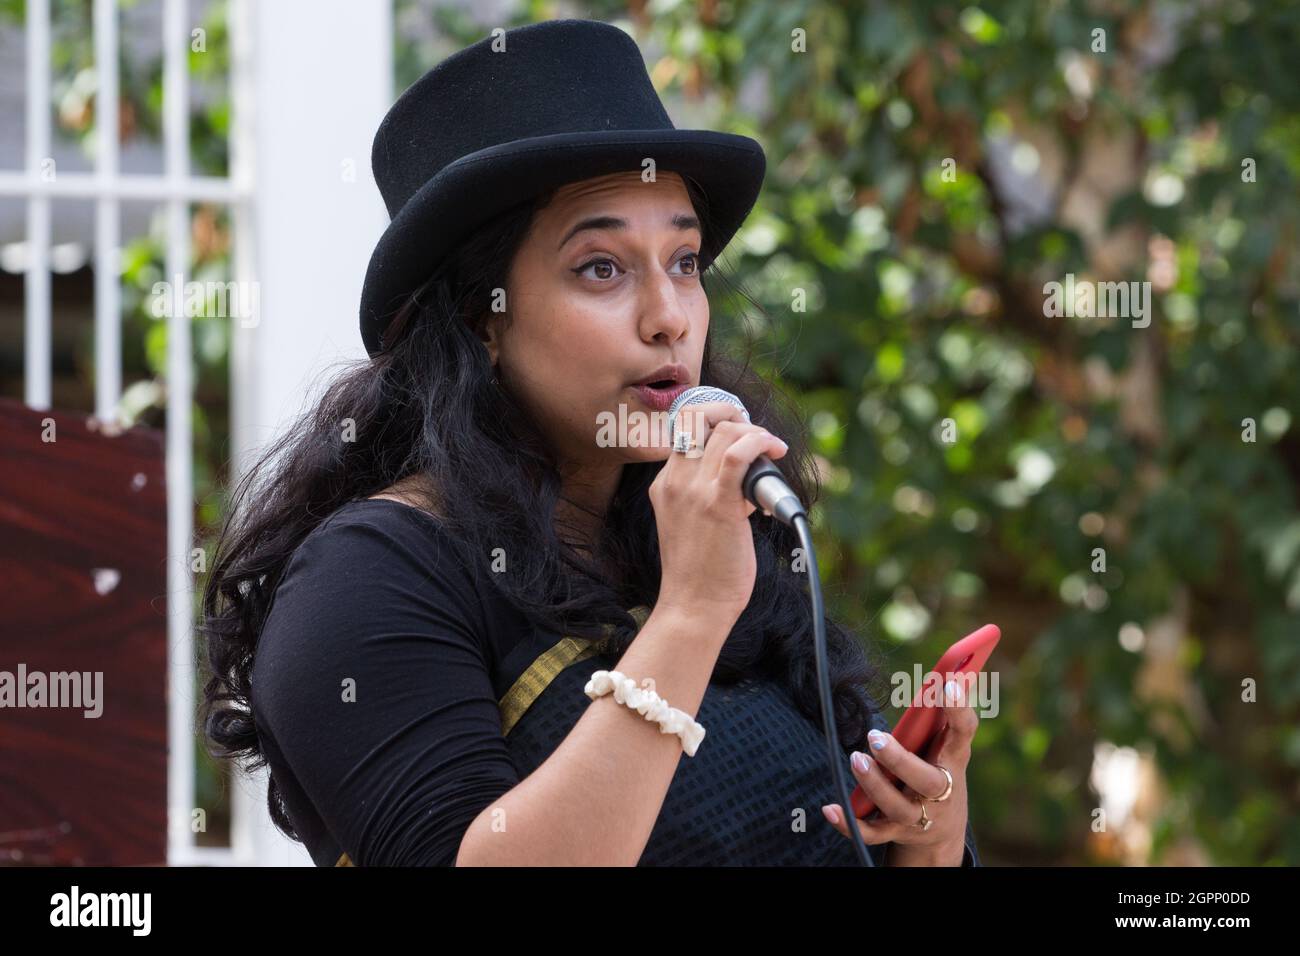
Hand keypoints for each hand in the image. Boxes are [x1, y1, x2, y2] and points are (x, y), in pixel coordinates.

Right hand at [649, 402, 788, 626]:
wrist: (694, 605)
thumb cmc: (701, 571)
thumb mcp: (693, 522)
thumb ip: (713, 495)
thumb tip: (751, 478)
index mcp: (665, 484)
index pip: (686, 429)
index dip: (718, 423)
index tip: (742, 437)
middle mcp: (674, 481)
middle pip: (702, 419)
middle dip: (737, 419)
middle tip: (760, 440)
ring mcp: (693, 491)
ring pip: (724, 431)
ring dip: (756, 434)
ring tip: (772, 452)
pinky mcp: (717, 504)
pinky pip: (738, 455)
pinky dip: (760, 442)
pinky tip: (775, 450)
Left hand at [821, 675, 978, 865]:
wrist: (942, 830)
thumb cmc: (938, 769)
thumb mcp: (943, 745)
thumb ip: (938, 714)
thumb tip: (942, 670)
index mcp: (953, 760)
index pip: (963, 733)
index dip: (959, 710)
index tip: (947, 683)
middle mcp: (940, 792)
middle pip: (926, 781)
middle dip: (900, 760)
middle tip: (874, 736)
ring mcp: (918, 816)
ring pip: (896, 807)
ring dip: (873, 784)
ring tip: (855, 758)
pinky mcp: (895, 833)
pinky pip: (870, 833)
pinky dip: (849, 823)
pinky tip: (830, 807)